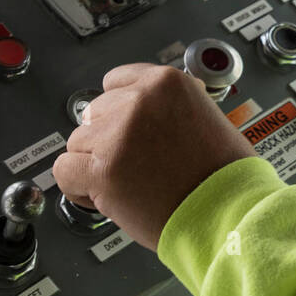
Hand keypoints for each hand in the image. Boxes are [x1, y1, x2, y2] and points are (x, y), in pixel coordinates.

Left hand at [53, 63, 255, 249]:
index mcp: (166, 82)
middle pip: (94, 114)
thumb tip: (134, 115)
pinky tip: (105, 196)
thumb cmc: (226, 177)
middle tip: (136, 166)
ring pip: (77, 143)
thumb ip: (166, 109)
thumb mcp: (204, 117)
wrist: (230, 213)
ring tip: (130, 184)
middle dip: (108, 140)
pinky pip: (64, 171)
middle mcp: (140, 101)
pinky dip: (78, 188)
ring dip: (95, 165)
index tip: (128, 132)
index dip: (120, 113)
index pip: (115, 83)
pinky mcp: (103, 170)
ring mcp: (119, 135)